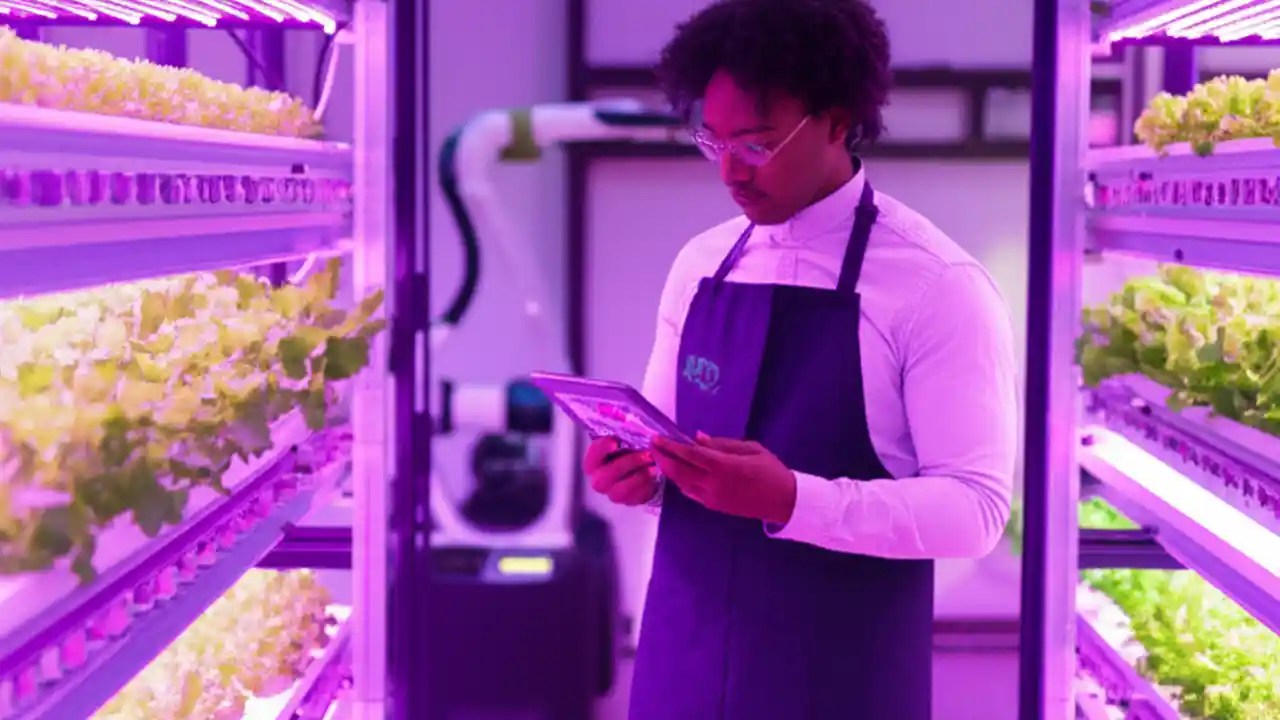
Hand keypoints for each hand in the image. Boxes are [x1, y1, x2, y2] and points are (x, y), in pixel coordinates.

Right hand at [583, 436, 660, 505]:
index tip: (615, 442)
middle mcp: (599, 478)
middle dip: (626, 465)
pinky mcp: (628, 501)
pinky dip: (646, 488)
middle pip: (603, 477)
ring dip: (637, 479)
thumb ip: (627, 434)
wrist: (649, 465)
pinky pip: (634, 499)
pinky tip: (655, 478)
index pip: (592, 454)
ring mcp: (613, 492)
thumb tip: (634, 427)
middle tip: (646, 455)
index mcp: (596, 460)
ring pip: (618, 492)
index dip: (601, 449)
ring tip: (653, 468)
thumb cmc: (635, 449)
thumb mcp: (631, 439)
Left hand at [651, 433, 796, 523]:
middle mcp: (713, 483)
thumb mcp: (750, 449)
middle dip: (663, 458)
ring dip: (670, 470)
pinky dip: (681, 481)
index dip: (670, 446)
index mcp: (724, 466)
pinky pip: (690, 492)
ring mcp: (712, 497)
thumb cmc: (770, 470)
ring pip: (682, 483)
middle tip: (653, 447)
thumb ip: (722, 444)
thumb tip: (697, 437)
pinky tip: (680, 472)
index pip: (689, 454)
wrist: (783, 501)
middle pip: (679, 471)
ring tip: (662, 457)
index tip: (657, 438)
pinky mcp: (713, 506)